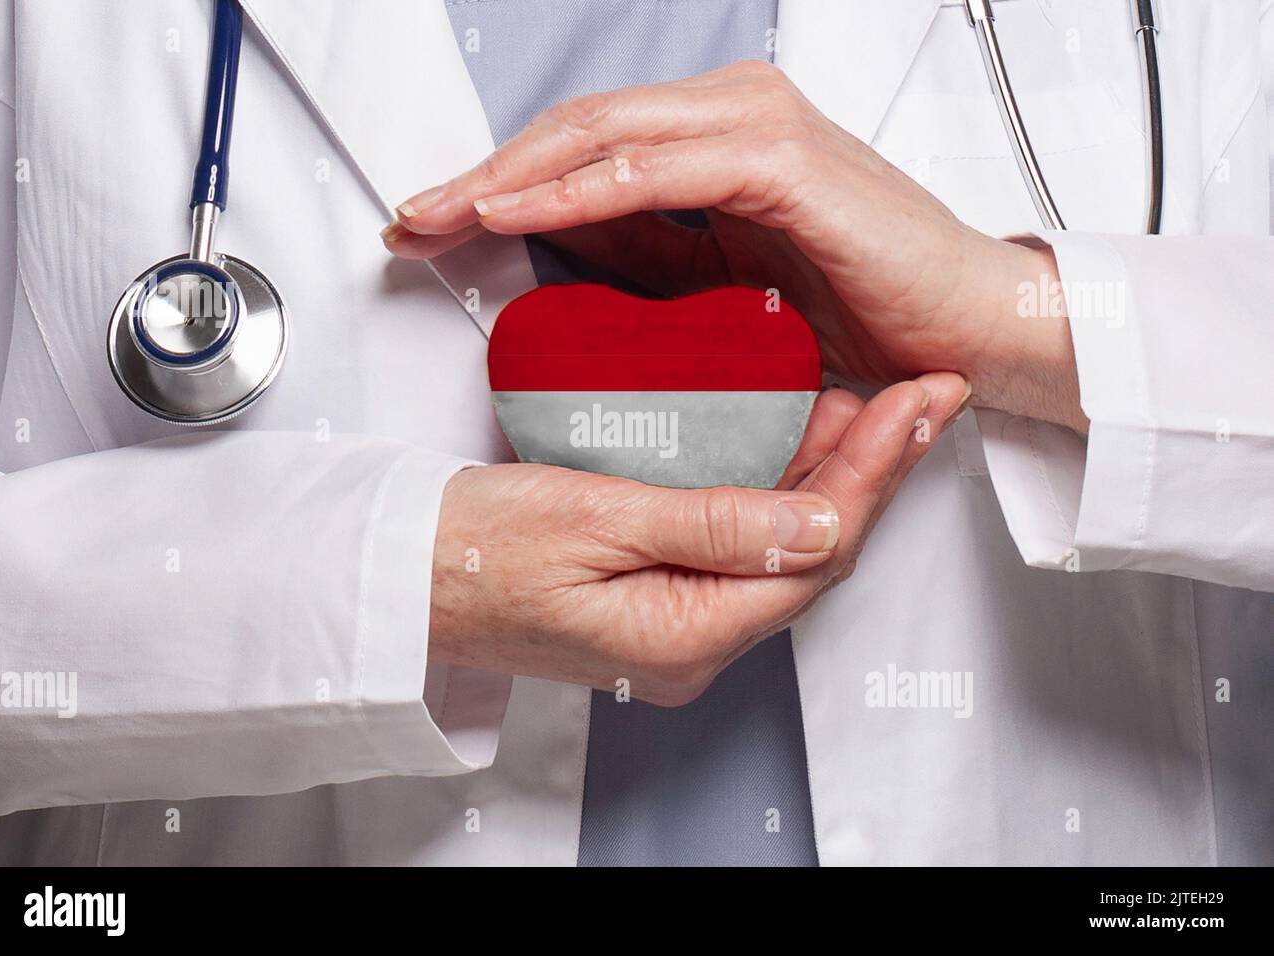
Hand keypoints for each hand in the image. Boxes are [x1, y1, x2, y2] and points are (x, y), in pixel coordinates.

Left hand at [384, 61, 1086, 431]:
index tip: (435, 225)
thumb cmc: (867, 310)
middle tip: (414, 221)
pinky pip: (655, 171)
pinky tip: (519, 215)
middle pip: (577, 131)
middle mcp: (731, 117)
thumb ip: (652, 257)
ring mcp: (755, 129)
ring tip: (442, 218)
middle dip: (484, 176)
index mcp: (717, 141)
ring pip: (602, 136)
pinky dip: (580, 192)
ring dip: (512, 178)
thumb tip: (568, 250)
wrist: (968, 330)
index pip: (584, 147)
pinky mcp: (779, 162)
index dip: (501, 182)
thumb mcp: (725, 289)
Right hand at [429, 373, 966, 704]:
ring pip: (784, 549)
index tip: (914, 404)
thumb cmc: (471, 551)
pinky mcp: (661, 601)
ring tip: (876, 405)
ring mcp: (678, 627)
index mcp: (685, 635)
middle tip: (920, 397)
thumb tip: (820, 521)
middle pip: (815, 555)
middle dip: (874, 471)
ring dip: (831, 476)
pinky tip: (795, 441)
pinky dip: (777, 490)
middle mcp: (693, 645)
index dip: (875, 472)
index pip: (816, 551)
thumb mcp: (592, 522)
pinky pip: (743, 547)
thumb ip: (714, 525)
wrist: (401, 576)